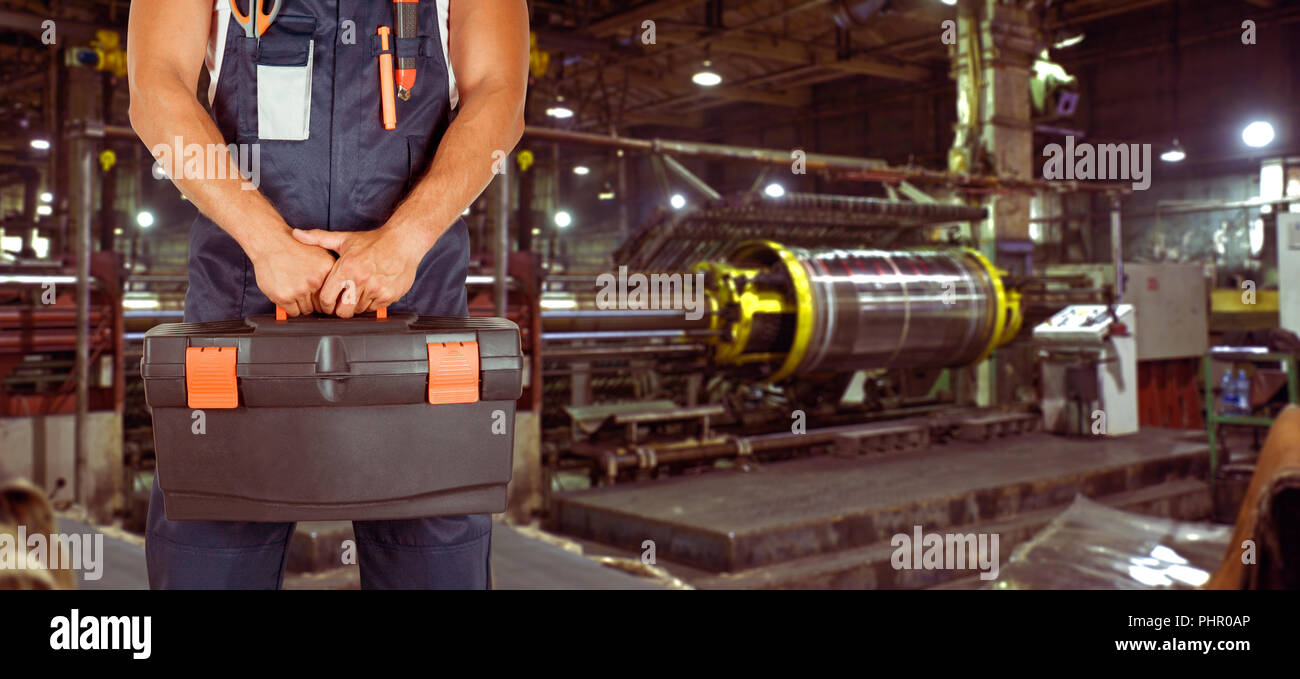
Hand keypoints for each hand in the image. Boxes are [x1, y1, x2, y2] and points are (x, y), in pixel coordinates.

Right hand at [246, 230, 335, 316]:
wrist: (270, 242)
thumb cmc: (293, 247)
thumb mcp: (320, 252)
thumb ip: (330, 271)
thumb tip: (337, 291)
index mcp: (327, 269)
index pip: (333, 294)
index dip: (326, 297)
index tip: (321, 297)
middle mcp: (315, 281)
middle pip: (320, 305)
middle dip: (314, 301)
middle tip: (305, 293)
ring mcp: (299, 290)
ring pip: (307, 310)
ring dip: (301, 304)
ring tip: (294, 290)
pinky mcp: (284, 297)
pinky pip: (293, 312)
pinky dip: (290, 307)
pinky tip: (287, 295)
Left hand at [291, 226, 423, 317]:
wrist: (403, 241)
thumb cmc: (374, 241)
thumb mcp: (344, 238)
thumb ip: (318, 238)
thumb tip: (296, 233)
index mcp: (346, 269)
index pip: (326, 298)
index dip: (324, 304)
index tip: (327, 302)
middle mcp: (360, 281)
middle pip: (342, 311)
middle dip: (339, 309)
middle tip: (341, 302)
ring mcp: (376, 290)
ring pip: (358, 310)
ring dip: (356, 305)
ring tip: (359, 292)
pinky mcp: (388, 296)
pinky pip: (374, 309)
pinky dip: (371, 303)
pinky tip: (372, 291)